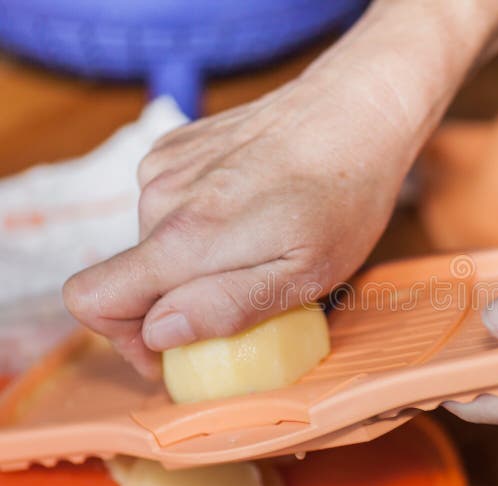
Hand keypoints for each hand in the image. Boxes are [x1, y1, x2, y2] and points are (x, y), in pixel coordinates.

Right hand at [60, 0, 497, 377]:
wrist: (372, 100)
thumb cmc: (352, 183)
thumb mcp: (306, 266)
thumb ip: (225, 305)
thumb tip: (163, 334)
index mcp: (187, 234)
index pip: (99, 302)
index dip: (134, 339)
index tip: (190, 346)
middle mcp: (167, 197)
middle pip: (130, 278)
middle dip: (180, 306)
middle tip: (251, 303)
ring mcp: (179, 167)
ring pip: (161, 243)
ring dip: (207, 265)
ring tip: (270, 253)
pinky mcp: (199, 147)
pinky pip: (184, 206)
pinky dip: (216, 228)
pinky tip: (266, 216)